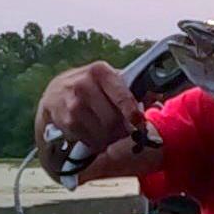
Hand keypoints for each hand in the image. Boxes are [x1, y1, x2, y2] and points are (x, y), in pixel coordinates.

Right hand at [34, 61, 145, 178]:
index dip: (133, 113)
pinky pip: (87, 138)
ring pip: (101, 132)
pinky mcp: (65, 119)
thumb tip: (158, 100)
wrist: (55, 93)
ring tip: (109, 136)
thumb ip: (133, 89)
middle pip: (112, 119)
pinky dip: (94, 142)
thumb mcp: (108, 81)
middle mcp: (84, 84)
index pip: (122, 96)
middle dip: (121, 130)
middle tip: (124, 133)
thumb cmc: (90, 88)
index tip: (139, 123)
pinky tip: (93, 137)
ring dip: (108, 138)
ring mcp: (73, 102)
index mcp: (101, 71)